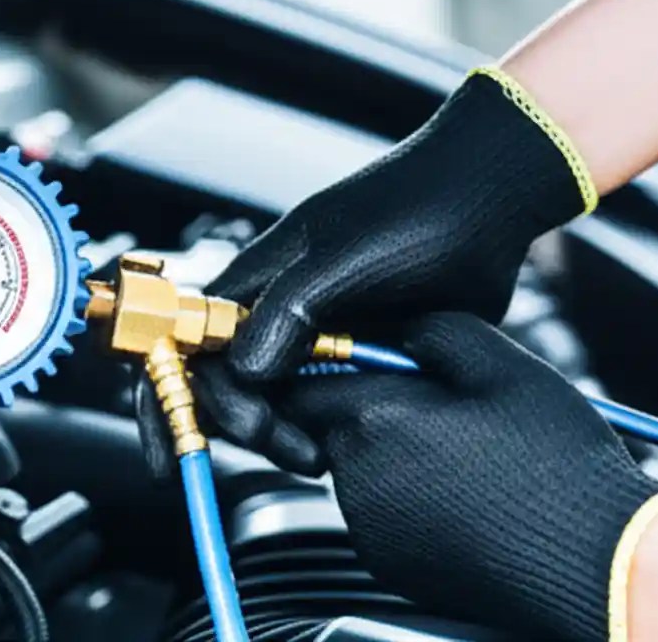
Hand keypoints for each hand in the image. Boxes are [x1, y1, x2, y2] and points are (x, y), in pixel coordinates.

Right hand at [133, 68, 597, 477]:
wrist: (489, 200)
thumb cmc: (415, 208)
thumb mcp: (345, 257)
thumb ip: (289, 310)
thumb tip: (242, 371)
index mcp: (258, 280)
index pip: (185, 341)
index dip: (168, 397)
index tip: (178, 453)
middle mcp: (279, 310)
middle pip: (224, 383)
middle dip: (240, 428)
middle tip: (293, 453)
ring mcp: (319, 335)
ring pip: (273, 402)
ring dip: (281, 437)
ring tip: (320, 457)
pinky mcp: (360, 355)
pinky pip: (322, 403)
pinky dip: (319, 430)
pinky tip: (341, 446)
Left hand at [279, 312, 657, 638]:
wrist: (594, 560)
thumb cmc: (555, 463)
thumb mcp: (502, 365)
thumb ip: (431, 331)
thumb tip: (396, 328)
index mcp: (374, 420)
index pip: (303, 381)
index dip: (335, 363)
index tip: (373, 358)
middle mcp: (357, 479)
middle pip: (331, 425)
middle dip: (372, 407)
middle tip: (442, 405)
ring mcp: (371, 529)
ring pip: (358, 469)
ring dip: (393, 452)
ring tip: (467, 452)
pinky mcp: (390, 564)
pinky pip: (381, 512)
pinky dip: (408, 496)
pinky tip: (467, 492)